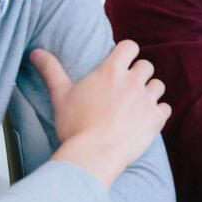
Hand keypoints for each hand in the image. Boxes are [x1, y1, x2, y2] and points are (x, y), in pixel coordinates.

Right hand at [32, 41, 170, 183]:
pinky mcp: (157, 118)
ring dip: (149, 92)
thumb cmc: (75, 126)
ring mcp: (147, 99)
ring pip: (158, 85)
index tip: (121, 63)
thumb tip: (36, 52)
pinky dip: (158, 112)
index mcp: (111, 71)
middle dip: (138, 75)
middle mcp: (132, 81)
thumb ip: (51, 70)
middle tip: (125, 90)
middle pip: (146, 66)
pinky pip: (165, 107)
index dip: (127, 53)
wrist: (94, 155)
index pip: (130, 46)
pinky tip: (145, 120)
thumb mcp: (60, 95)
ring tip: (136, 105)